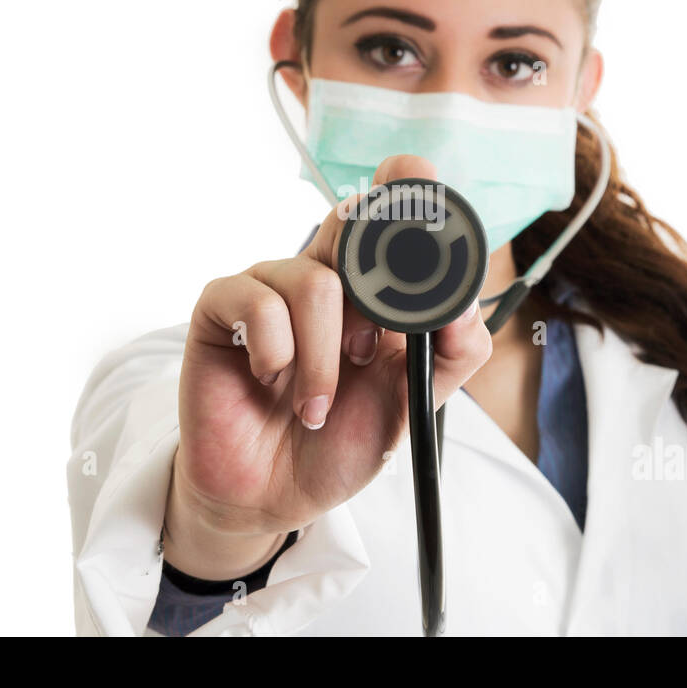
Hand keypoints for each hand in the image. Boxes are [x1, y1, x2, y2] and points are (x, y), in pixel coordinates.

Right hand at [165, 154, 491, 577]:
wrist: (275, 496)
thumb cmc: (341, 442)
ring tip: (318, 404)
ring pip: (316, 278)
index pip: (396, 211)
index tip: (428, 196)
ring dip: (325, 357)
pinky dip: (277, 352)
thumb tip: (464, 301)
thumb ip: (452, 352)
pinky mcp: (222, 307)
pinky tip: (270, 381)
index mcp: (376, 287)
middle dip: (373, 271)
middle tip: (373, 342)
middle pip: (353, 217)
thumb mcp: (413, 403)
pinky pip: (258, 300)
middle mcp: (326, 274)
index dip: (413, 190)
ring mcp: (272, 286)